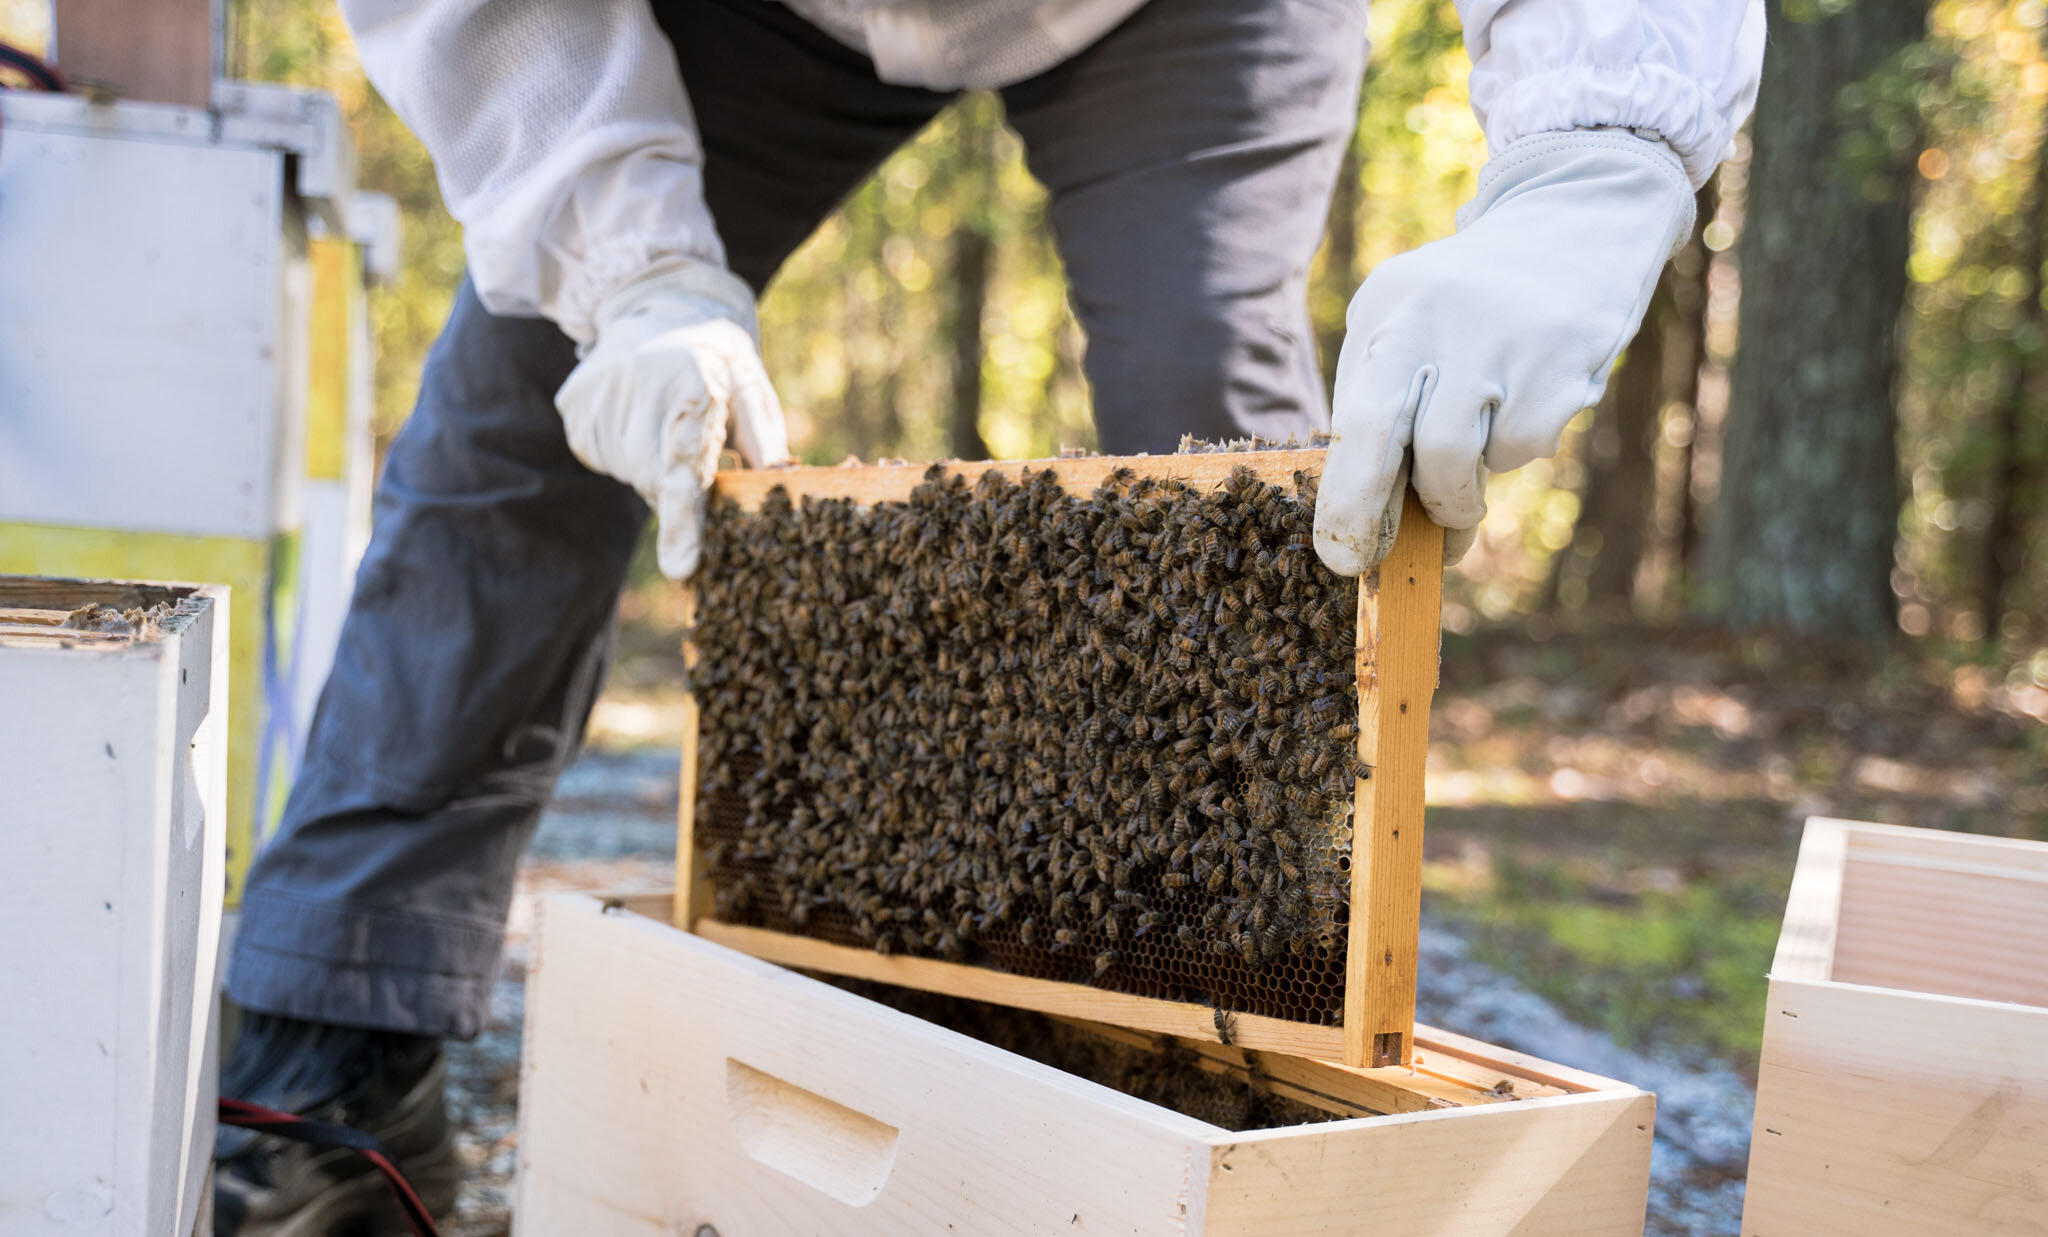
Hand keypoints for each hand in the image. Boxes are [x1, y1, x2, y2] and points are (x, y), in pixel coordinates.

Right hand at [555, 264, 789, 578]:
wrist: (656, 306)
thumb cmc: (717, 360)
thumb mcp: (751, 390)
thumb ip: (763, 446)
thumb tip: (775, 499)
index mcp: (692, 380)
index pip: (686, 466)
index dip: (684, 522)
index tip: (683, 568)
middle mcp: (638, 387)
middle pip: (655, 480)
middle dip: (678, 486)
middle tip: (692, 452)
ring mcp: (599, 399)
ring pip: (631, 473)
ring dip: (653, 468)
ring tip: (664, 422)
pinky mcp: (575, 410)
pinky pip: (604, 459)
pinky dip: (627, 455)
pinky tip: (638, 418)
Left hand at [1313, 130, 1695, 575]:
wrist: (1579, 225)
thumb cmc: (1473, 304)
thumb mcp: (1409, 325)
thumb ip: (1382, 403)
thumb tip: (1363, 514)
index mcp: (1387, 310)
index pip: (1352, 416)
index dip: (1344, 497)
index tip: (1340, 554)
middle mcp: (1433, 318)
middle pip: (1386, 435)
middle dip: (1370, 510)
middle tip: (1375, 556)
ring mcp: (1499, 338)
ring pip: (1457, 459)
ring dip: (1456, 492)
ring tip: (1467, 471)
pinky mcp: (1560, 360)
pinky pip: (1521, 447)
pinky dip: (1514, 452)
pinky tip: (1522, 409)